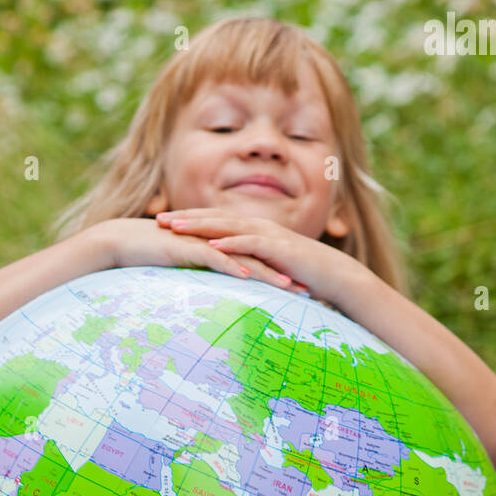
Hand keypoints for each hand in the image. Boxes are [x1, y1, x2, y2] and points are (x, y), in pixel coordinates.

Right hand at [90, 217, 308, 292]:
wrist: (121, 242)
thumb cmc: (150, 260)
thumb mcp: (184, 276)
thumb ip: (203, 284)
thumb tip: (215, 306)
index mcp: (218, 248)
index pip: (255, 261)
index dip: (278, 275)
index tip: (300, 291)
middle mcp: (216, 242)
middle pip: (258, 258)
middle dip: (284, 274)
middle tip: (308, 290)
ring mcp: (203, 243)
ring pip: (243, 257)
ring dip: (268, 272)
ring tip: (290, 287)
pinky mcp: (188, 247)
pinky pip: (215, 258)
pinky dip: (234, 266)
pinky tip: (250, 277)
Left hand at [155, 209, 355, 303]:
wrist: (337, 277)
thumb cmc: (304, 277)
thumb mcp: (269, 270)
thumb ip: (248, 268)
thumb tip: (227, 278)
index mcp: (254, 231)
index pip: (216, 222)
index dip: (189, 220)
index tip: (164, 222)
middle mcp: (259, 228)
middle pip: (216, 218)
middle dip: (186, 217)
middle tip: (158, 219)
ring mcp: (269, 236)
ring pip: (229, 226)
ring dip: (201, 225)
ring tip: (176, 227)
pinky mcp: (280, 249)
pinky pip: (251, 243)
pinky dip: (231, 242)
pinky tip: (211, 244)